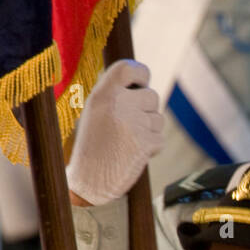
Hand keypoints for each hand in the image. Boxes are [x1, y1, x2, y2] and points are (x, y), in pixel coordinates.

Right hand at [66, 59, 163, 204]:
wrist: (89, 181)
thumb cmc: (93, 146)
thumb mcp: (96, 113)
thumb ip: (117, 96)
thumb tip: (146, 86)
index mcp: (102, 94)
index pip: (128, 68)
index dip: (141, 73)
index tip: (142, 82)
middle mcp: (119, 104)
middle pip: (151, 96)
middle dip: (147, 110)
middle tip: (128, 126)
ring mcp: (134, 123)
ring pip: (158, 119)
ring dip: (149, 130)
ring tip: (128, 142)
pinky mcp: (146, 143)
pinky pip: (160, 138)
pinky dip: (151, 147)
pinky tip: (133, 154)